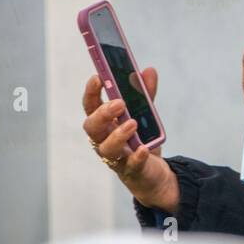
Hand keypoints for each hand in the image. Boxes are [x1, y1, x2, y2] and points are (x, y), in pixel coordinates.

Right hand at [81, 70, 179, 213]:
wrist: (152, 172)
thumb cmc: (139, 139)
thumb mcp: (144, 114)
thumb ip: (145, 95)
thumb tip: (149, 71)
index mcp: (104, 122)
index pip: (90, 105)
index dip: (91, 92)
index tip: (97, 78)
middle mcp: (103, 139)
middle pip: (92, 127)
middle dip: (102, 114)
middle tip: (119, 103)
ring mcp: (115, 157)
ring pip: (107, 148)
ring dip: (118, 135)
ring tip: (132, 123)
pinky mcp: (131, 170)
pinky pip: (131, 165)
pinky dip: (136, 157)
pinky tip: (143, 148)